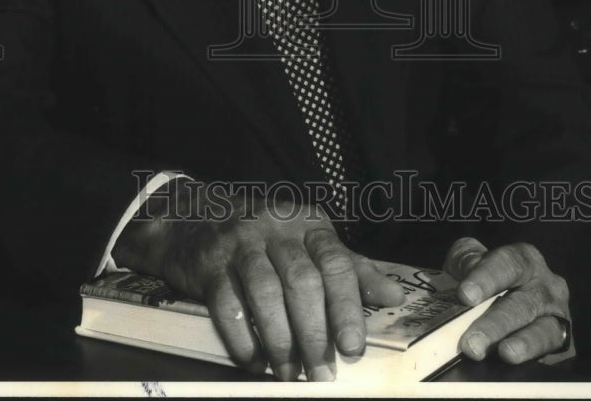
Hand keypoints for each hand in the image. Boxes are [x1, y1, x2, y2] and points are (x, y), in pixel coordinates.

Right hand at [114, 178, 404, 380]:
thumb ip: (350, 268)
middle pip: (301, 280)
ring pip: (264, 292)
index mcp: (308, 224)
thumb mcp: (310, 241)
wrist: (194, 217)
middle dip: (314, 332)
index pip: (335, 262)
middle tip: (322, 373)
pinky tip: (253, 360)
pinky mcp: (209, 264)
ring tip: (290, 373)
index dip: (346, 307)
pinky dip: (241, 337)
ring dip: (280, 340)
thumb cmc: (265, 236)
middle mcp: (275, 229)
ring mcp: (240, 244)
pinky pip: (226, 302)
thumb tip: (395, 296)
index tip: (352, 348)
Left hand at [444, 237, 572, 364]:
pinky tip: (516, 368)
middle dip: (496, 323)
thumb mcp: (468, 262)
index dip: (486, 278)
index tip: (465, 295)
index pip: (508, 264)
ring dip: (522, 344)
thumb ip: (464, 262)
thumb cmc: (481, 280)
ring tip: (505, 354)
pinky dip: (534, 361)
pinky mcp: (564, 346)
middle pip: (523, 303)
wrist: (495, 305)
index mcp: (524, 259)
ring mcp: (558, 317)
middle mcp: (547, 285)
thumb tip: (465, 281)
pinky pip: (552, 355)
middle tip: (471, 342)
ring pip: (543, 331)